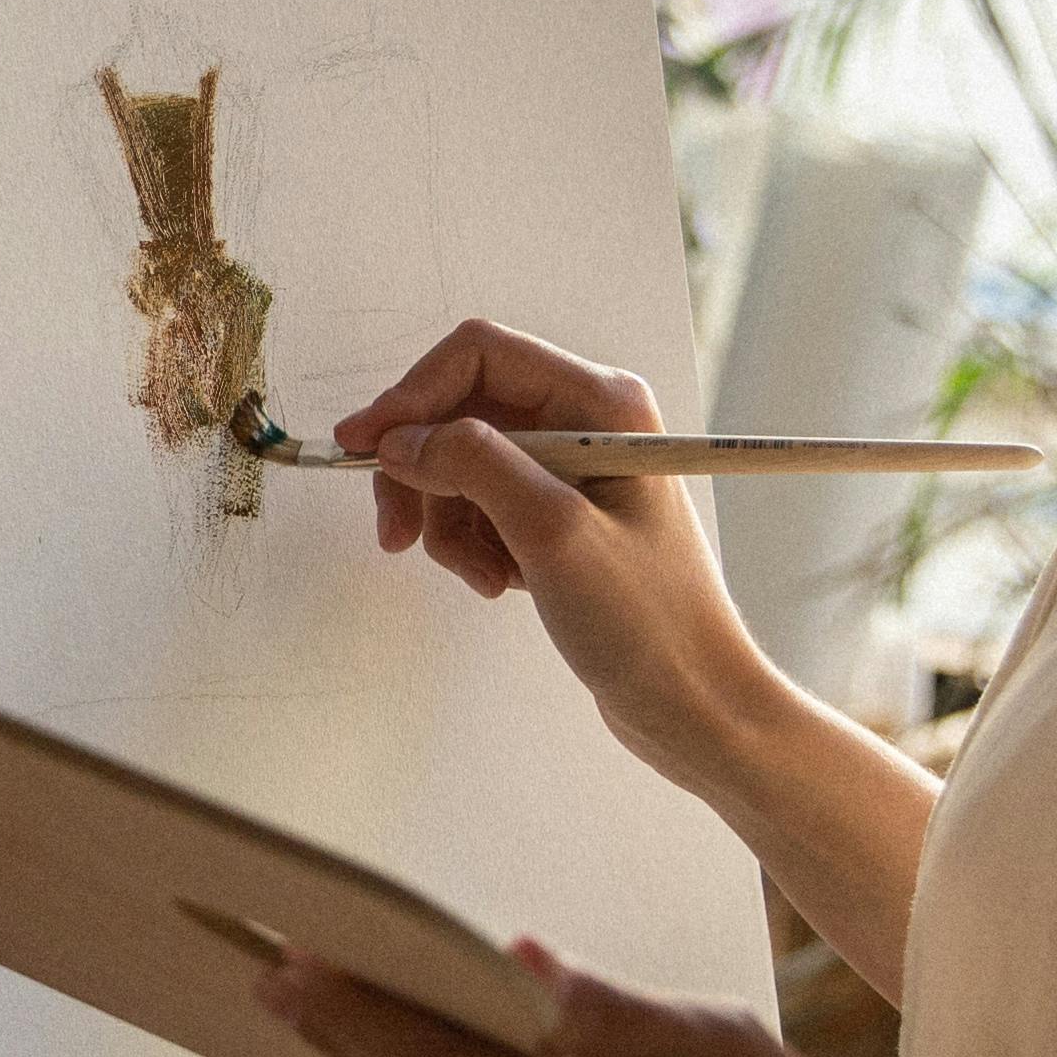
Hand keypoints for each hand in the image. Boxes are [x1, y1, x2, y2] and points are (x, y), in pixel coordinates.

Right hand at [325, 322, 791, 787]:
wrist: (692, 699)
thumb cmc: (649, 619)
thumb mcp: (554, 533)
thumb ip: (474, 467)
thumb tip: (401, 439)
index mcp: (601, 402)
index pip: (480, 356)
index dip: (412, 395)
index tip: (364, 447)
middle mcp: (585, 421)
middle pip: (461, 411)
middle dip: (423, 472)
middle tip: (395, 536)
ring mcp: (570, 469)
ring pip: (461, 463)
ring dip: (448, 522)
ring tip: (481, 576)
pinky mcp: (557, 515)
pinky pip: (481, 506)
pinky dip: (471, 544)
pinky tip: (499, 583)